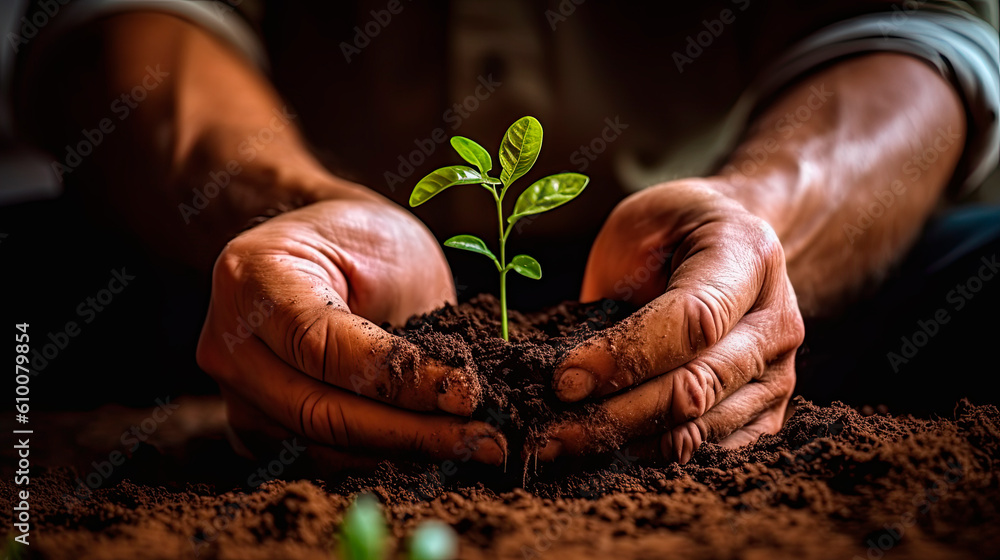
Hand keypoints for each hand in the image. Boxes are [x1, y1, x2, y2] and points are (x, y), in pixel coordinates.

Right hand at [196, 192, 505, 470]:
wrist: (312, 241)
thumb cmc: (359, 240)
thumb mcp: (393, 255)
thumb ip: (411, 327)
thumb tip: (461, 402)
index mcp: (252, 279)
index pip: (326, 349)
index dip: (400, 380)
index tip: (468, 394)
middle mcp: (227, 343)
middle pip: (319, 411)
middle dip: (412, 433)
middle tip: (486, 441)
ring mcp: (234, 391)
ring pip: (320, 445)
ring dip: (403, 455)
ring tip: (473, 449)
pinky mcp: (256, 426)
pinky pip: (319, 455)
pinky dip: (379, 458)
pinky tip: (432, 454)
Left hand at [536, 179, 803, 462]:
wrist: (731, 240)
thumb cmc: (672, 231)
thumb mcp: (640, 225)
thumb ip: (620, 288)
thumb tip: (569, 370)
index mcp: (748, 256)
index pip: (693, 323)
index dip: (624, 357)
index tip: (563, 380)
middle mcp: (776, 322)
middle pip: (695, 389)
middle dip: (613, 416)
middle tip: (546, 431)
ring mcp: (779, 373)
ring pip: (700, 431)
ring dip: (626, 444)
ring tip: (564, 444)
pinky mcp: (769, 412)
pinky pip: (711, 452)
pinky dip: (655, 455)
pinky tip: (608, 449)